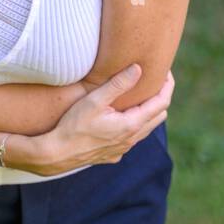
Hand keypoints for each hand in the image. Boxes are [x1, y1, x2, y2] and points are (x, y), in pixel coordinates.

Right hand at [33, 65, 173, 175]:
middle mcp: (132, 139)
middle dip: (160, 97)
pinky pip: (132, 138)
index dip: (167, 86)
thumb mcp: (94, 100)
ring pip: (146, 128)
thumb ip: (118, 84)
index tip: (165, 72)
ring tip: (138, 96)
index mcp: (131, 125)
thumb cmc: (73, 125)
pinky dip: (134, 124)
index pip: (162, 103)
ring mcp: (123, 149)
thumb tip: (138, 69)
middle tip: (153, 81)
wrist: (56, 154)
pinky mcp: (113, 154)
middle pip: (159, 116)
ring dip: (148, 112)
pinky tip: (120, 116)